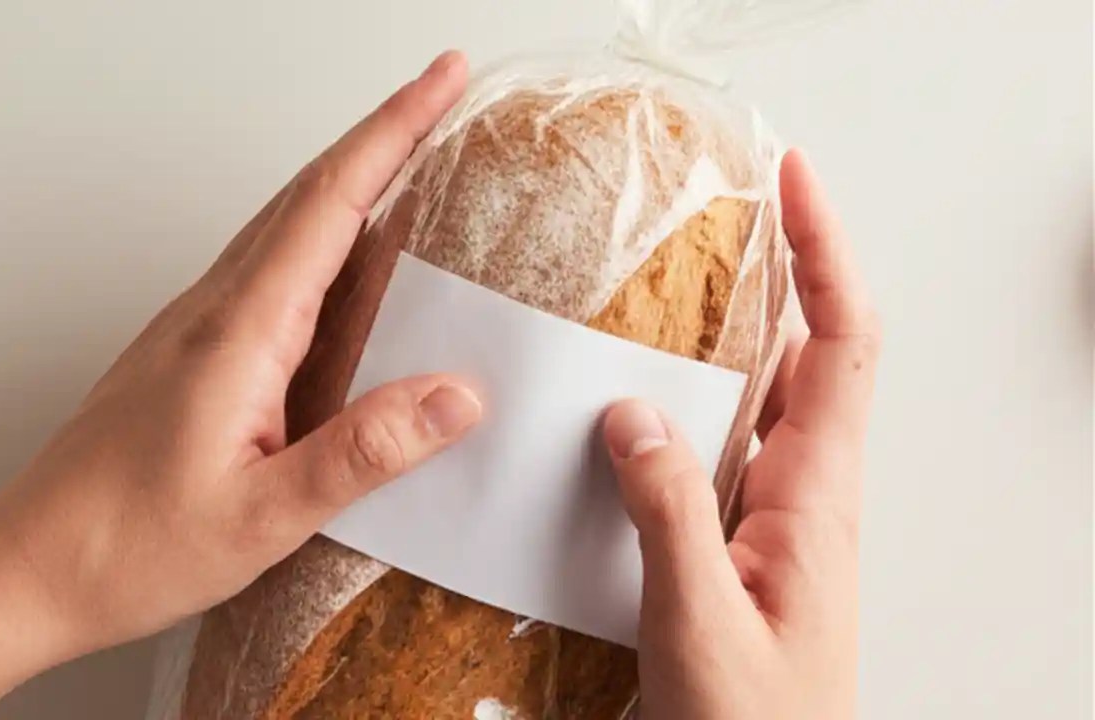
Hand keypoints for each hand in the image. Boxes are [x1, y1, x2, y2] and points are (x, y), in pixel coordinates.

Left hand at [0, 51, 481, 718]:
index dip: (393, 132)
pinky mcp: (186, 354)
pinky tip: (335, 261)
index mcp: (239, 334)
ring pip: (280, 225)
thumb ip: (361, 453)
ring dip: (347, 179)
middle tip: (440, 97)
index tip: (440, 80)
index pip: (331, 205)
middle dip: (382, 135)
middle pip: (306, 193)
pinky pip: (262, 268)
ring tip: (406, 161)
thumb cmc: (126, 548)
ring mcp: (193, 328)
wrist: (25, 571)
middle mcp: (212, 312)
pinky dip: (314, 234)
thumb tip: (456, 397)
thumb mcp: (262, 517)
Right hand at [603, 150, 879, 719]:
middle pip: (806, 348)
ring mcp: (771, 514)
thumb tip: (631, 412)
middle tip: (710, 207)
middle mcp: (803, 491)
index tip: (791, 178)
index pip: (843, 343)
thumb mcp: (702, 624)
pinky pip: (718, 445)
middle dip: (772, 267)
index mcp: (816, 497)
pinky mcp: (735, 538)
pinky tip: (631, 398)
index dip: (825, 251)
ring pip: (756, 395)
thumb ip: (669, 515)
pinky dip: (685, 401)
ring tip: (655, 284)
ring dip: (720, 333)